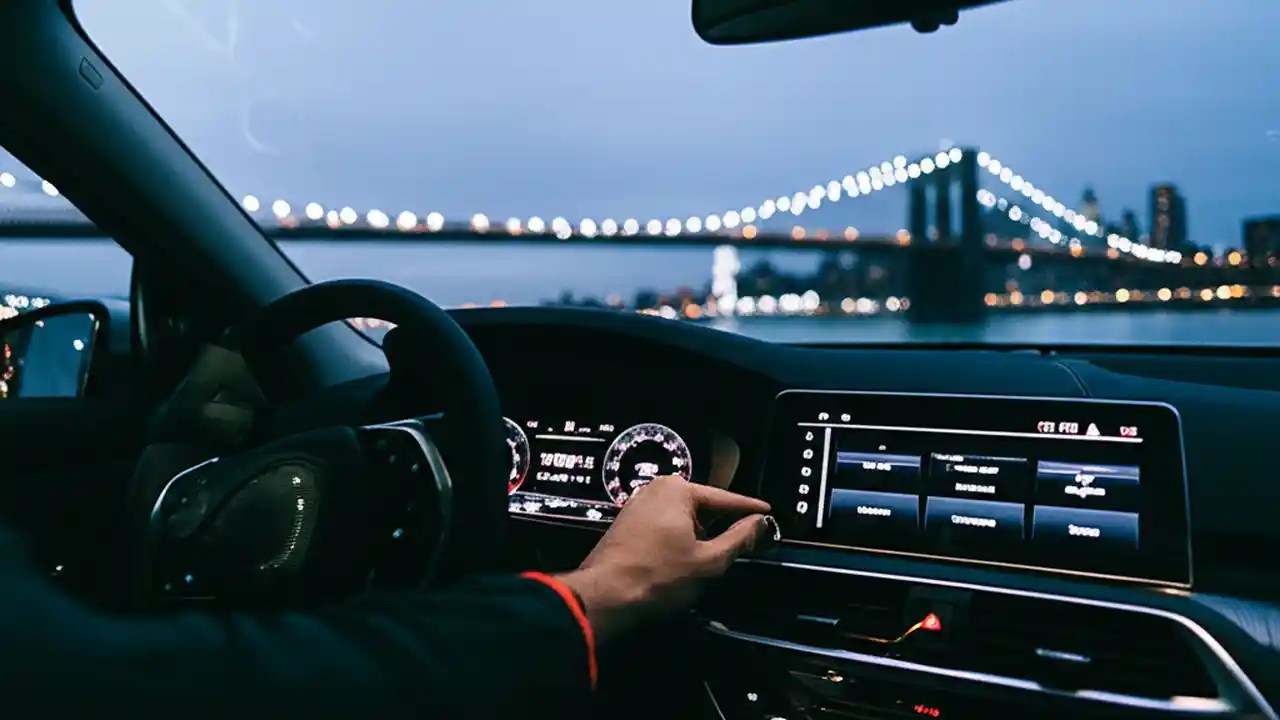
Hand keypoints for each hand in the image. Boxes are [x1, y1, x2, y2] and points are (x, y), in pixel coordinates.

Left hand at [556, 476, 770, 642]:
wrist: (603, 597)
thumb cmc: (658, 577)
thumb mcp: (709, 561)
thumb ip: (740, 538)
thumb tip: (763, 523)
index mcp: (678, 489)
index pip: (726, 499)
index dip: (751, 511)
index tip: (770, 515)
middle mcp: (656, 489)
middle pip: (704, 507)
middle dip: (724, 524)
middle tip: (749, 541)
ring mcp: (638, 505)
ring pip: (684, 518)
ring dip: (702, 536)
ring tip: (719, 556)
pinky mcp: (628, 524)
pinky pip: (665, 526)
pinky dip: (682, 539)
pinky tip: (689, 559)